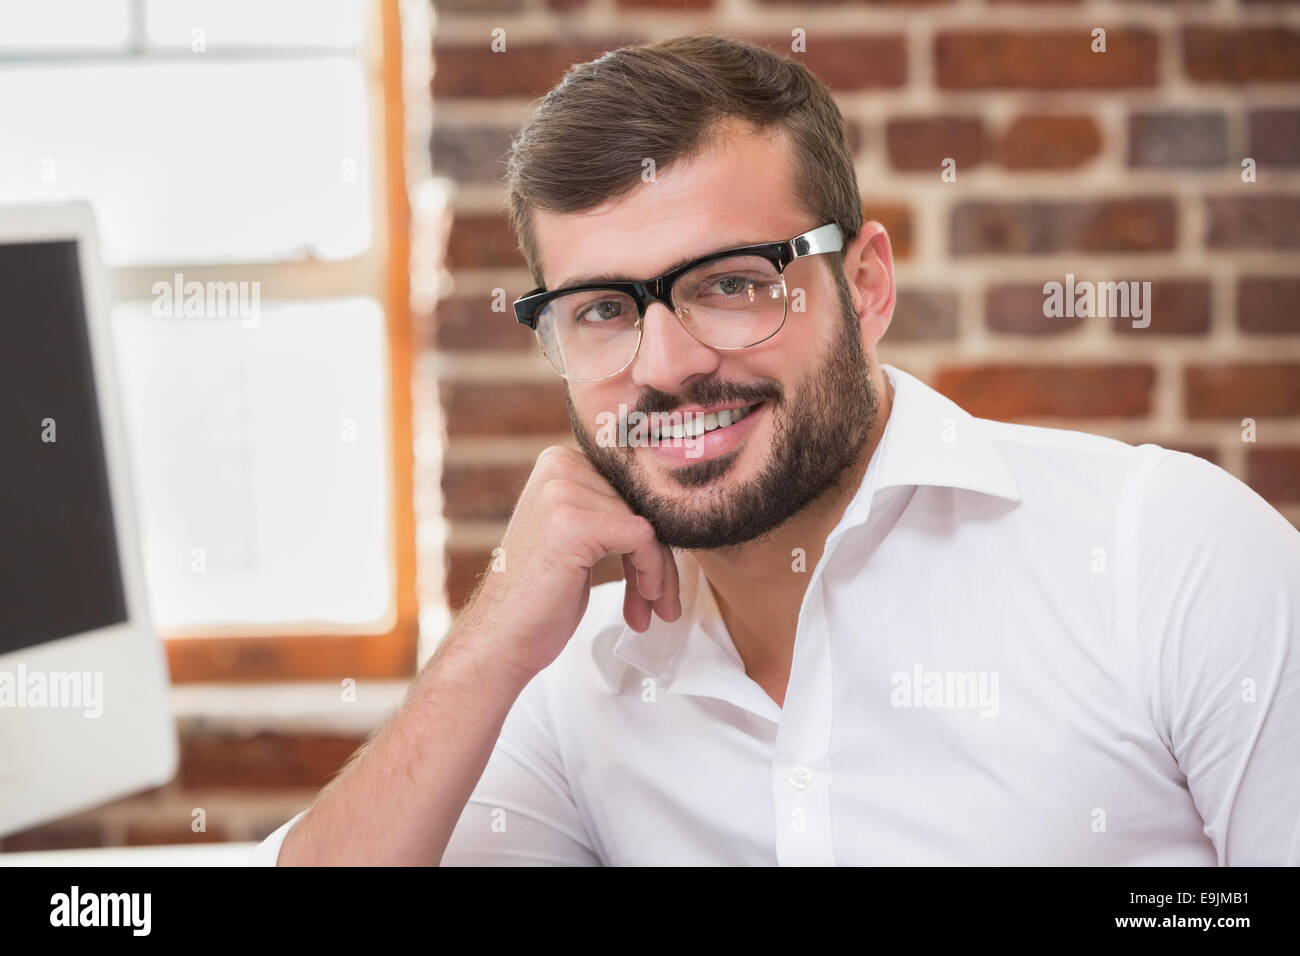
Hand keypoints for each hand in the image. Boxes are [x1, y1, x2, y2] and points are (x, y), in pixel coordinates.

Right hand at [455, 445, 681, 682]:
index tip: (654, 579)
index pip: (633, 488)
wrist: (500, 639)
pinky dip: (653, 572)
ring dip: (659, 573)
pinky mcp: (574, 523)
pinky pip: (642, 537)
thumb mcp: (576, 537)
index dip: (652, 535)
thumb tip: (674, 511)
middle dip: (658, 558)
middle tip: (658, 602)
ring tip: (652, 609)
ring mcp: (563, 493)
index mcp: (558, 462)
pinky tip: (643, 602)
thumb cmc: (540, 598)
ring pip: (647, 523)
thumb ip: (610, 512)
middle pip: (643, 505)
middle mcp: (558, 466)